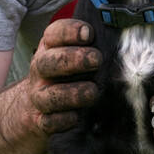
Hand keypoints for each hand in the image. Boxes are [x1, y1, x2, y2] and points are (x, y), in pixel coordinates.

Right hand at [25, 19, 100, 135]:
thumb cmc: (62, 75)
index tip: (89, 33)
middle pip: (48, 62)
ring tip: (93, 91)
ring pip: (50, 95)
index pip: (53, 34)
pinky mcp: (41, 121)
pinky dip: (63, 120)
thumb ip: (89, 44)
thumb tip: (122, 34)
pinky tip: (77, 117)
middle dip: (73, 59)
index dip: (69, 31)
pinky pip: (49, 122)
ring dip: (72, 93)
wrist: (31, 107)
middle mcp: (41, 70)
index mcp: (48, 49)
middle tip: (97, 59)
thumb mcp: (69, 53)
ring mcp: (39, 96)